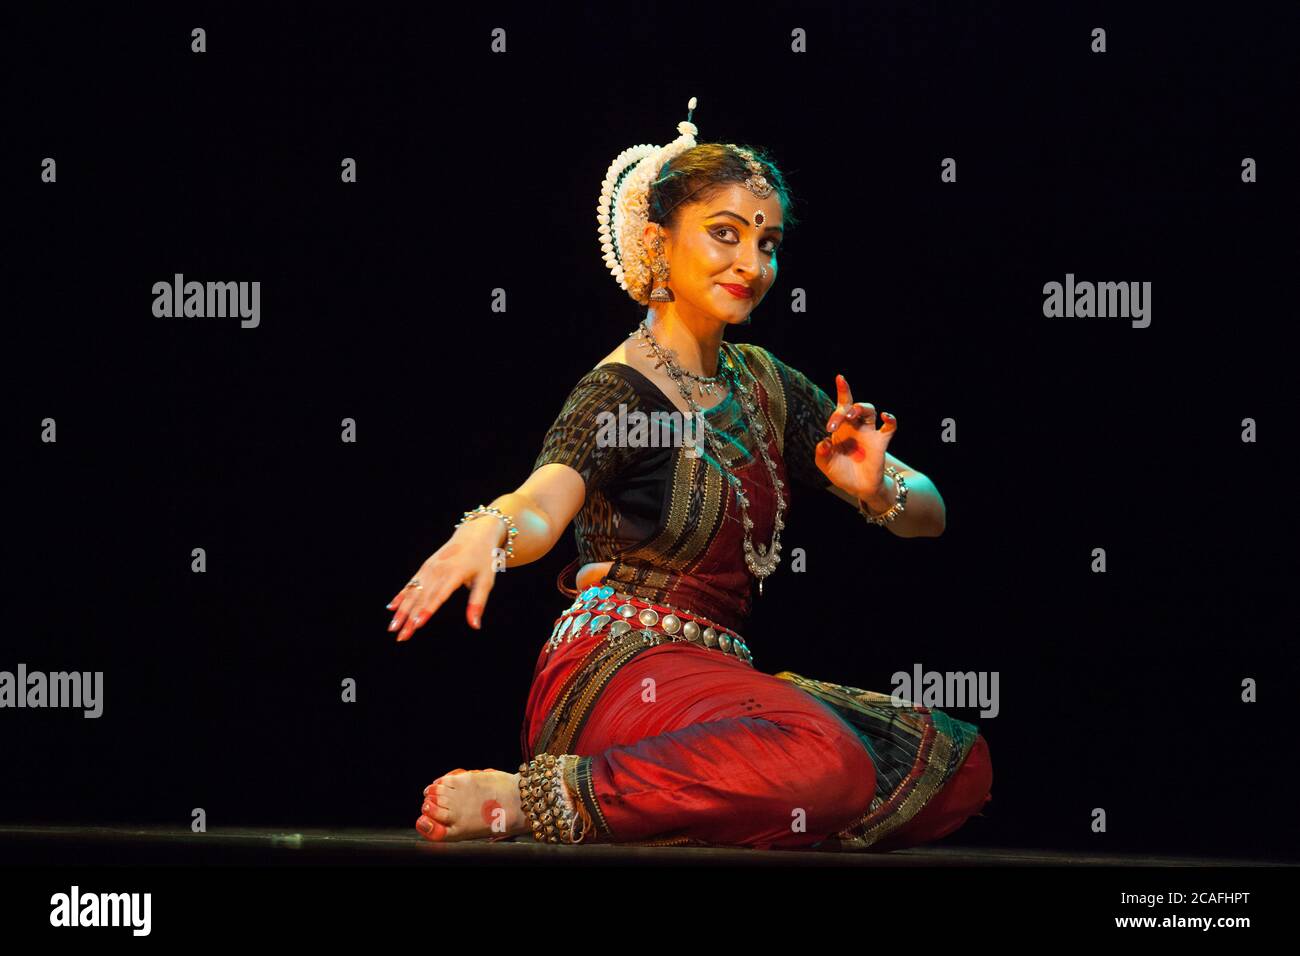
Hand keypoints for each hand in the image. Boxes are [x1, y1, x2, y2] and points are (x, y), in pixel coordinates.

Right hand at [385, 518, 503, 641]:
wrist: (475, 533)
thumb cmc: (483, 559)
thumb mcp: (486, 580)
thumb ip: (477, 603)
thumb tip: (475, 626)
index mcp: (454, 574)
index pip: (438, 596)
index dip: (427, 611)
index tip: (417, 625)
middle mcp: (438, 570)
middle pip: (421, 598)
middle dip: (409, 618)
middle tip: (400, 637)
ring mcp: (429, 567)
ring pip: (413, 592)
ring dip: (401, 610)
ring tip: (392, 627)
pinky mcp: (425, 566)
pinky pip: (411, 583)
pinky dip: (401, 595)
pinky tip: (391, 608)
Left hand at [814, 373, 897, 500]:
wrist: (858, 488)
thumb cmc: (841, 472)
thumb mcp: (825, 465)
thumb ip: (822, 454)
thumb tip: (823, 442)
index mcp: (841, 428)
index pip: (841, 405)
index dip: (843, 390)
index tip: (840, 378)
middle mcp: (855, 426)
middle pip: (853, 406)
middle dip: (845, 408)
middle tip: (835, 423)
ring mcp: (869, 433)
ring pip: (870, 410)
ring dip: (861, 408)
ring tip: (852, 415)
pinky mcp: (881, 442)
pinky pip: (889, 427)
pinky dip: (890, 419)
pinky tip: (885, 416)